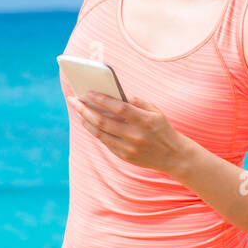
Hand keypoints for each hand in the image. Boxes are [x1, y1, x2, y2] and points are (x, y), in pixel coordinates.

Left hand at [67, 91, 192, 174]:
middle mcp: (135, 135)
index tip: (88, 92)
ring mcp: (128, 147)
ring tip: (78, 110)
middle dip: (85, 109)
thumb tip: (115, 91)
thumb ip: (136, 101)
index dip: (102, 99)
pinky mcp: (124, 156)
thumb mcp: (154, 111)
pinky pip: (104, 141)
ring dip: (85, 120)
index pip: (119, 108)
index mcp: (145, 120)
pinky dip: (94, 130)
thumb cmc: (161, 128)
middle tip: (74, 100)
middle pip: (103, 121)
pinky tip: (87, 122)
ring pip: (99, 133)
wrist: (173, 156)